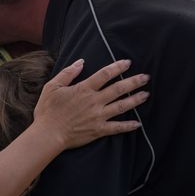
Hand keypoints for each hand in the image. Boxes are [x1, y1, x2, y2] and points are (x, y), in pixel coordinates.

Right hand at [33, 59, 148, 149]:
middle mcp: (94, 101)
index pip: (104, 74)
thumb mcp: (52, 86)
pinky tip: (138, 124)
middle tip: (146, 77)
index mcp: (84, 89)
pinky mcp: (98, 130)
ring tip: (146, 94)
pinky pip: (117, 127)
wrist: (48, 134)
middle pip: (118, 89)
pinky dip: (128, 126)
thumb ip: (68, 73)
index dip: (117, 67)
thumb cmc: (48, 110)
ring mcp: (98, 116)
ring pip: (121, 106)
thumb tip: (81, 62)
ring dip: (135, 100)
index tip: (128, 62)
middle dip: (133, 82)